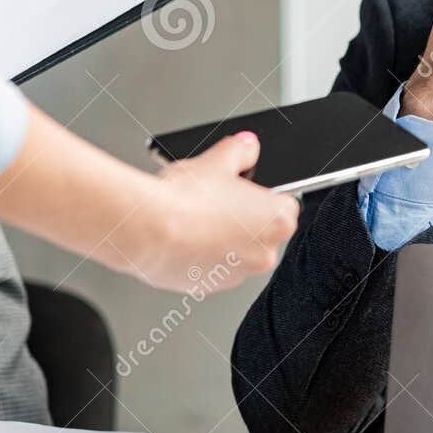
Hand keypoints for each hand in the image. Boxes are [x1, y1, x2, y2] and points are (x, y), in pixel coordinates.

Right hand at [135, 132, 298, 290]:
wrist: (148, 229)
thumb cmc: (185, 199)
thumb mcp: (216, 159)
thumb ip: (240, 150)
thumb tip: (248, 146)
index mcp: (278, 220)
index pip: (284, 205)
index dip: (260, 196)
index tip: (242, 192)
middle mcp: (266, 252)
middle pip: (261, 231)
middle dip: (242, 219)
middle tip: (216, 204)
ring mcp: (239, 274)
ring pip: (237, 253)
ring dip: (223, 241)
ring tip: (195, 221)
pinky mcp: (211, 287)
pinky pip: (213, 269)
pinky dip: (203, 257)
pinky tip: (185, 240)